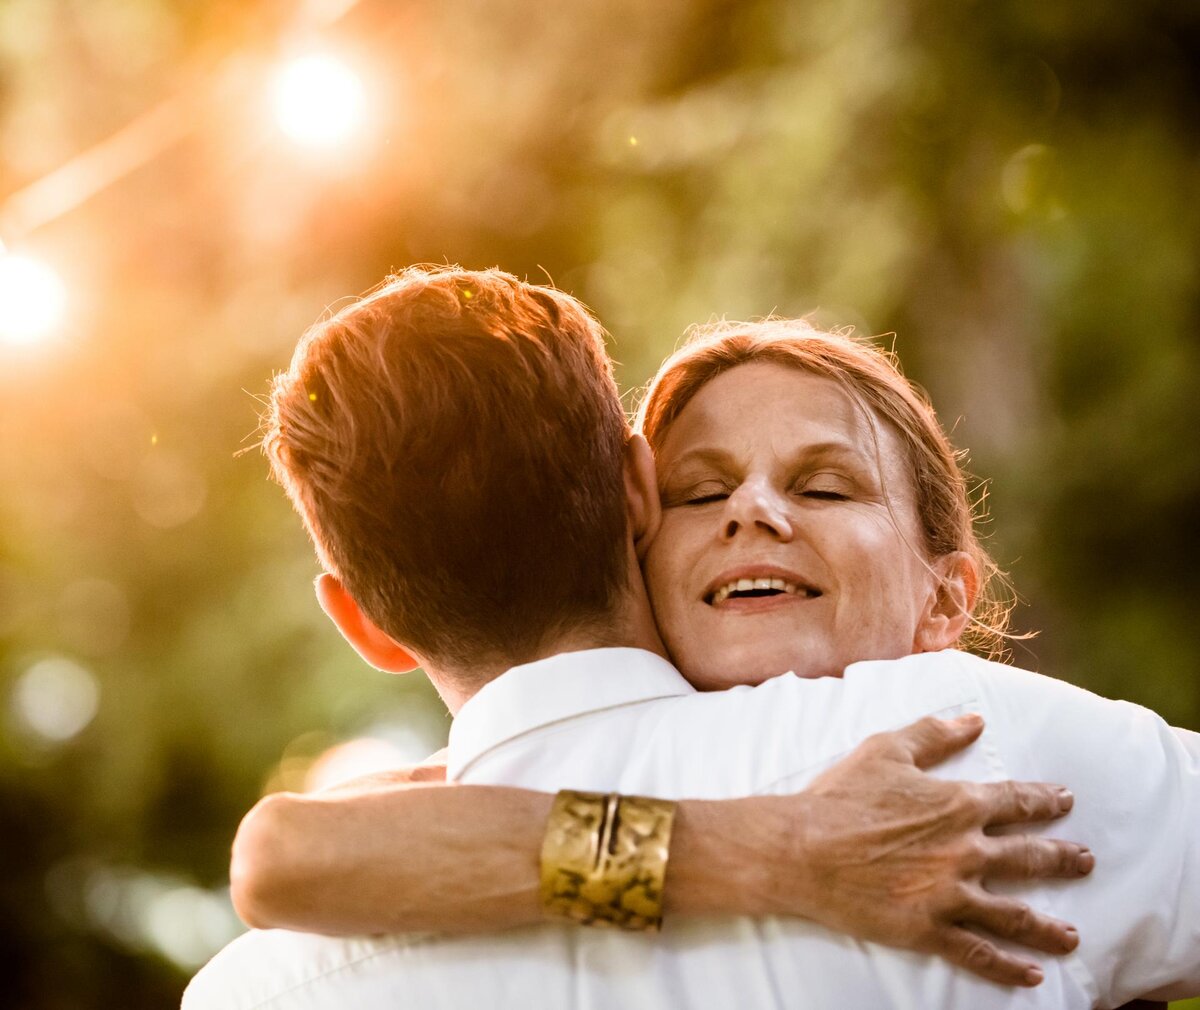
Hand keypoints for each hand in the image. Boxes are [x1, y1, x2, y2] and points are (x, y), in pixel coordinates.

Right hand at [777, 714, 1092, 986]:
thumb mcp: (887, 750)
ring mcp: (950, 893)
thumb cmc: (841, 796)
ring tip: (1072, 935)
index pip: (1016, 802)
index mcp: (957, 804)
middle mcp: (965, 850)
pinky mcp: (929, 929)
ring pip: (1015, 915)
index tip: (1065, 801)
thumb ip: (934, 734)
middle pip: (1030, 857)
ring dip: (1049, 927)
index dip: (1045, 801)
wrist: (802, 848)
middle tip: (1085, 861)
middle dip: (1063, 859)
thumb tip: (974, 721)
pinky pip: (980, 953)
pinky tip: (1032, 975)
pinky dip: (1009, 967)